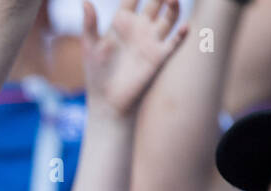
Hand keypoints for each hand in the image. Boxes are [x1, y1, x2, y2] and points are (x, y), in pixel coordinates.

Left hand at [83, 0, 186, 118]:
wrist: (108, 101)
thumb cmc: (96, 74)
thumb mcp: (90, 46)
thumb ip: (89, 24)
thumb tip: (84, 2)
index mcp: (123, 22)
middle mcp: (140, 28)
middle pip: (156, 2)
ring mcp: (151, 41)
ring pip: (170, 17)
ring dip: (173, 6)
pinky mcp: (159, 56)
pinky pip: (175, 42)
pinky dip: (182, 34)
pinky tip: (185, 27)